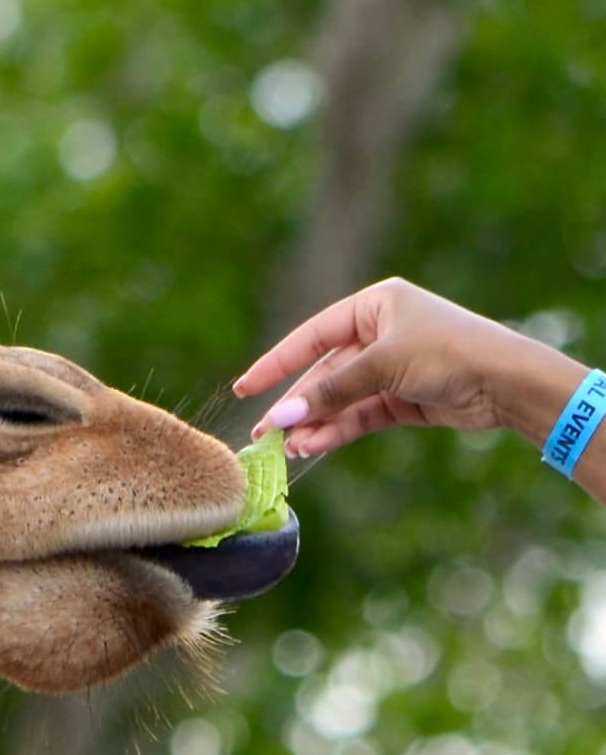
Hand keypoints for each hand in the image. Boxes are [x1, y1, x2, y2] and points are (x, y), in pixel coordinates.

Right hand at [233, 276, 585, 460]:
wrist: (507, 382)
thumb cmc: (447, 353)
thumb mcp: (383, 366)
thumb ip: (331, 392)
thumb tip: (282, 417)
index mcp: (375, 306)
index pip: (313, 335)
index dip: (278, 362)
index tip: (246, 387)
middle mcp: (381, 334)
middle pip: (325, 372)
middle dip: (297, 404)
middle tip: (265, 434)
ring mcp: (392, 368)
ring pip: (341, 398)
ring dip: (316, 422)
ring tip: (290, 448)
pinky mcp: (403, 399)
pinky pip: (360, 414)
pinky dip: (339, 430)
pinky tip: (316, 446)